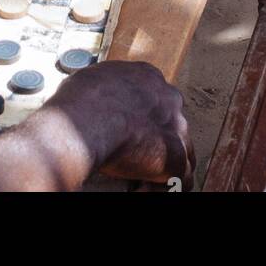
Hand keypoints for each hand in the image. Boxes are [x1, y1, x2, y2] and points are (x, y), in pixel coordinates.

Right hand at [47, 61, 193, 185]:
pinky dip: (164, 186)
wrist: (87, 120)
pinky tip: (141, 189)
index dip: (145, 117)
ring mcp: (177, 127)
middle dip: (159, 139)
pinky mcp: (175, 156)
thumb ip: (107, 85)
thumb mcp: (92, 78)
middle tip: (136, 154)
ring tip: (141, 177)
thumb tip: (95, 94)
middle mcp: (168, 98)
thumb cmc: (82, 99)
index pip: (157, 98)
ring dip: (165, 165)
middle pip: (173, 123)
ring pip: (184, 151)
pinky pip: (182, 179)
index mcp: (149, 77)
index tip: (130, 130)